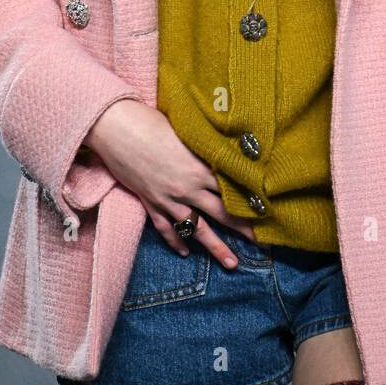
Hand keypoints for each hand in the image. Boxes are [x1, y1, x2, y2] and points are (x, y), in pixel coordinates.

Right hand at [83, 98, 259, 267]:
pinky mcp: (150, 202)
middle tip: (262, 244)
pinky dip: (175, 241)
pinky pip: (165, 227)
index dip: (251, 201)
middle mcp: (187, 188)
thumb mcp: (185, 131)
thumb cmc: (151, 121)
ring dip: (216, 247)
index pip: (233, 189)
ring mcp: (168, 198)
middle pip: (222, 213)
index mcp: (200, 167)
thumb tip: (223, 149)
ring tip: (232, 263)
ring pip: (197, 228)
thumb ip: (204, 146)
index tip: (268, 212)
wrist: (117, 128)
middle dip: (244, 230)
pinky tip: (184, 252)